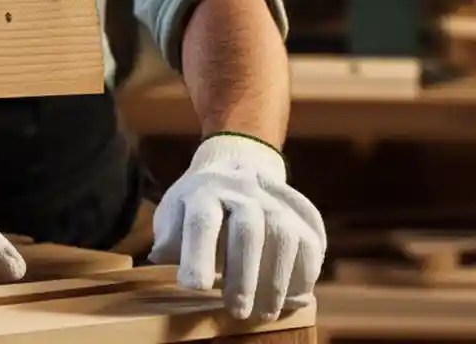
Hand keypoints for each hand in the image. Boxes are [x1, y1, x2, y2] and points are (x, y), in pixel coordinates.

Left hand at [148, 133, 324, 320]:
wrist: (233, 162)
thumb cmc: (196, 202)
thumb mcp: (172, 213)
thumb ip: (169, 238)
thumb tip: (163, 258)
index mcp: (203, 191)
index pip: (201, 221)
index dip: (198, 255)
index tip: (194, 288)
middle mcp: (241, 188)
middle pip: (248, 229)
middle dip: (244, 276)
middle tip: (237, 312)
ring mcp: (274, 195)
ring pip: (285, 233)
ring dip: (278, 279)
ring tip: (266, 313)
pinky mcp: (299, 206)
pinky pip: (311, 236)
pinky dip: (306, 270)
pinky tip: (295, 296)